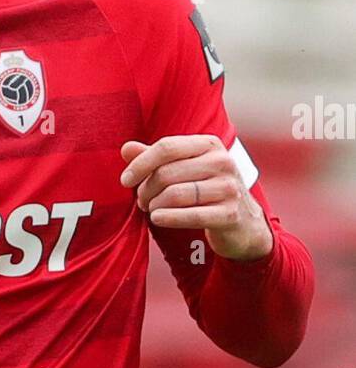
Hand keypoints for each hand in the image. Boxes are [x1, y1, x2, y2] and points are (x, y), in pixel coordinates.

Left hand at [120, 135, 272, 260]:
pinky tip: (157, 218)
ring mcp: (228, 188)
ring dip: (155, 205)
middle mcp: (222, 162)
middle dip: (146, 189)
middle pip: (167, 172)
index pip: (166, 147)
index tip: (125, 180)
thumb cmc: (206, 190)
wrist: (243, 222)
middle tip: (141, 200)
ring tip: (151, 209)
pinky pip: (191, 215)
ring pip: (175, 194)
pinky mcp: (230, 214)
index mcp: (209, 144)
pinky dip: (168, 218)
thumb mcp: (184, 168)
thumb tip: (126, 148)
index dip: (140, 164)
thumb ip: (156, 158)